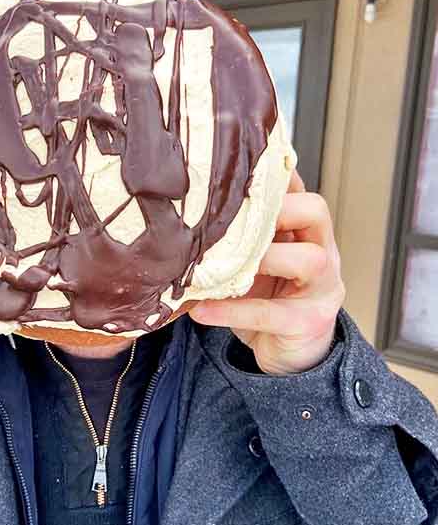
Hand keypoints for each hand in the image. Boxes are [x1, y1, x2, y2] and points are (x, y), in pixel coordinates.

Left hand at [190, 170, 345, 374]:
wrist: (290, 353)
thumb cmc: (271, 299)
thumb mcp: (258, 260)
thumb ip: (242, 235)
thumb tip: (201, 203)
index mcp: (308, 233)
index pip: (300, 191)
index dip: (275, 178)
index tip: (238, 172)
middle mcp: (323, 254)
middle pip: (316, 211)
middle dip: (278, 207)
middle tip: (235, 215)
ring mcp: (322, 289)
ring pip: (308, 259)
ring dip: (264, 256)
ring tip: (222, 264)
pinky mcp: (306, 323)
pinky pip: (270, 313)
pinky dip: (231, 310)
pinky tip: (201, 310)